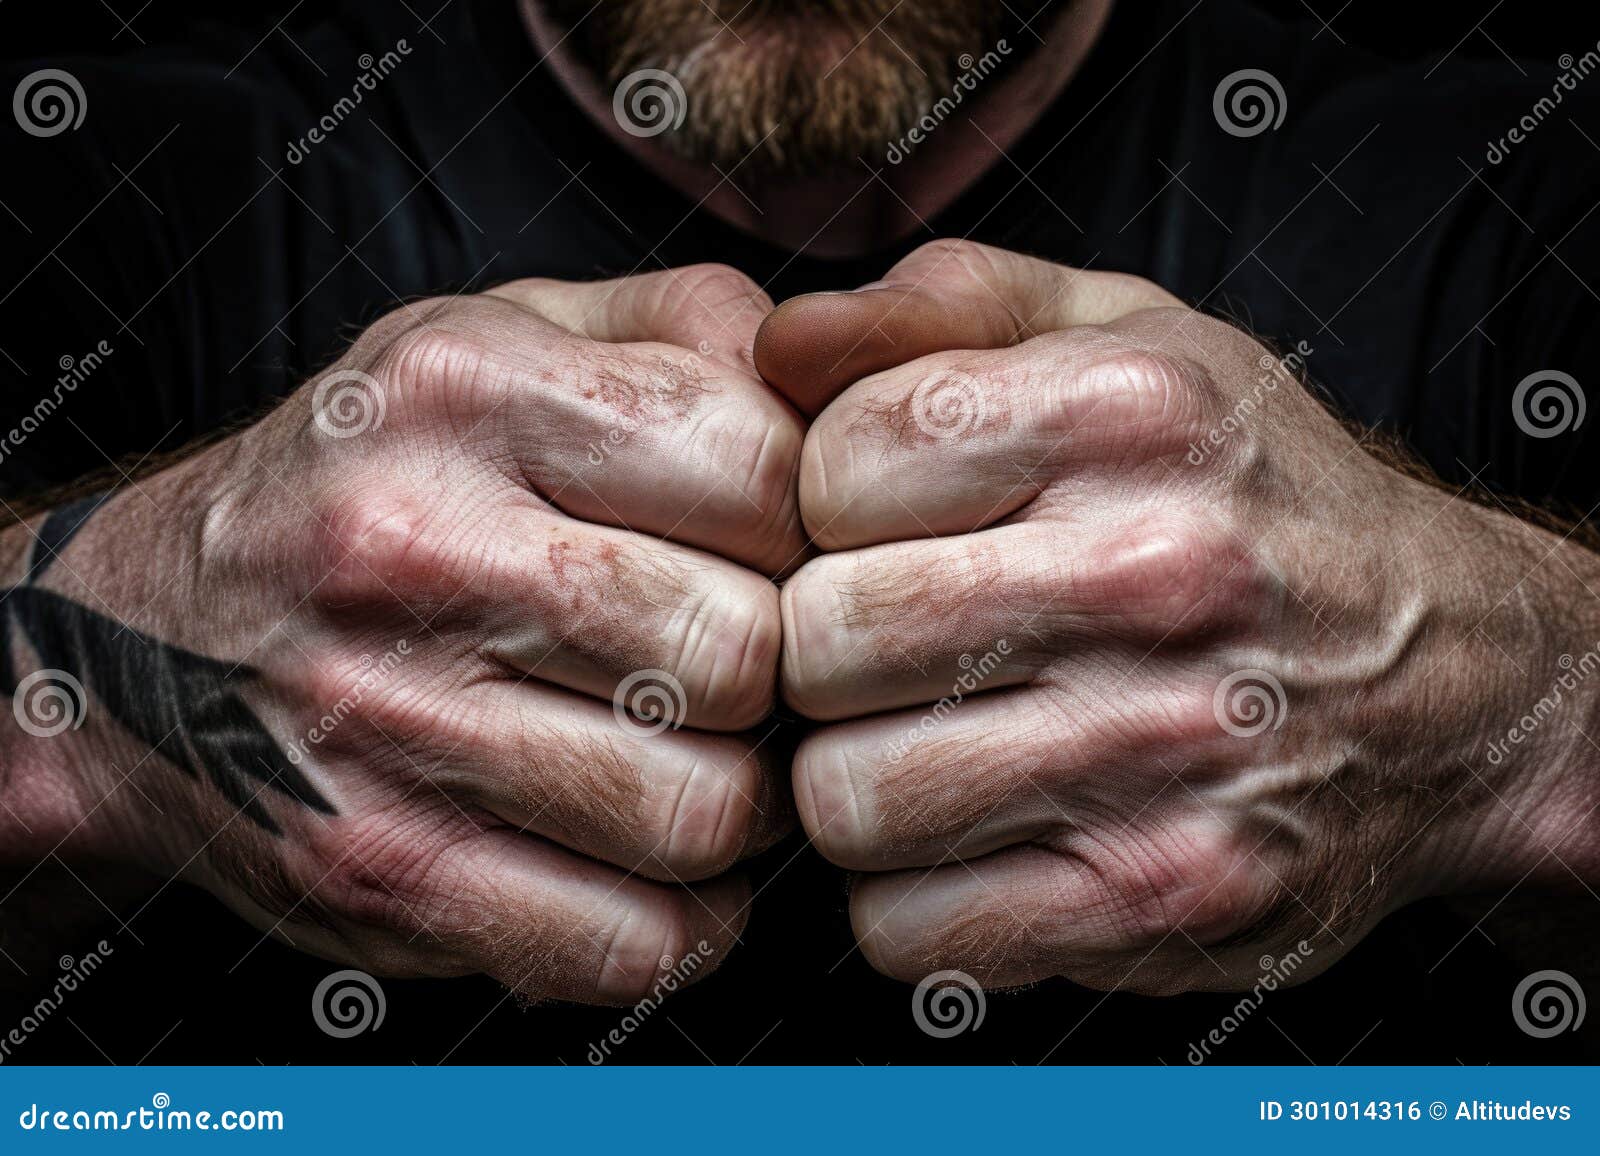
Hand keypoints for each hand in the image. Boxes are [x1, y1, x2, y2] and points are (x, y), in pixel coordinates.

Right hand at [2, 264, 802, 1003]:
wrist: (136, 644)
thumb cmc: (367, 480)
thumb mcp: (500, 336)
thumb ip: (680, 326)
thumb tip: (831, 373)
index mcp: (471, 389)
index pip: (764, 474)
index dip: (806, 532)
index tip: (770, 558)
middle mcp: (414, 547)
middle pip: (743, 654)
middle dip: (778, 679)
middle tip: (743, 676)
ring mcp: (388, 722)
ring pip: (703, 811)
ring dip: (743, 809)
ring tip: (706, 764)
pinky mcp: (380, 870)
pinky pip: (626, 941)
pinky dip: (686, 924)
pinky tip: (665, 867)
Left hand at [757, 239, 1599, 993]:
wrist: (1451, 678)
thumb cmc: (1255, 497)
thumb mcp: (1129, 336)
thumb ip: (944, 308)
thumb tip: (779, 342)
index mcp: (1127, 415)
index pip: (833, 463)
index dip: (821, 504)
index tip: (876, 528)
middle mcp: (1154, 577)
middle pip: (821, 639)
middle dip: (824, 649)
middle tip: (887, 649)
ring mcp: (1160, 752)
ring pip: (845, 798)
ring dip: (856, 779)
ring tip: (929, 739)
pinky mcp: (1159, 895)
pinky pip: (909, 927)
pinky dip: (908, 894)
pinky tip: (969, 834)